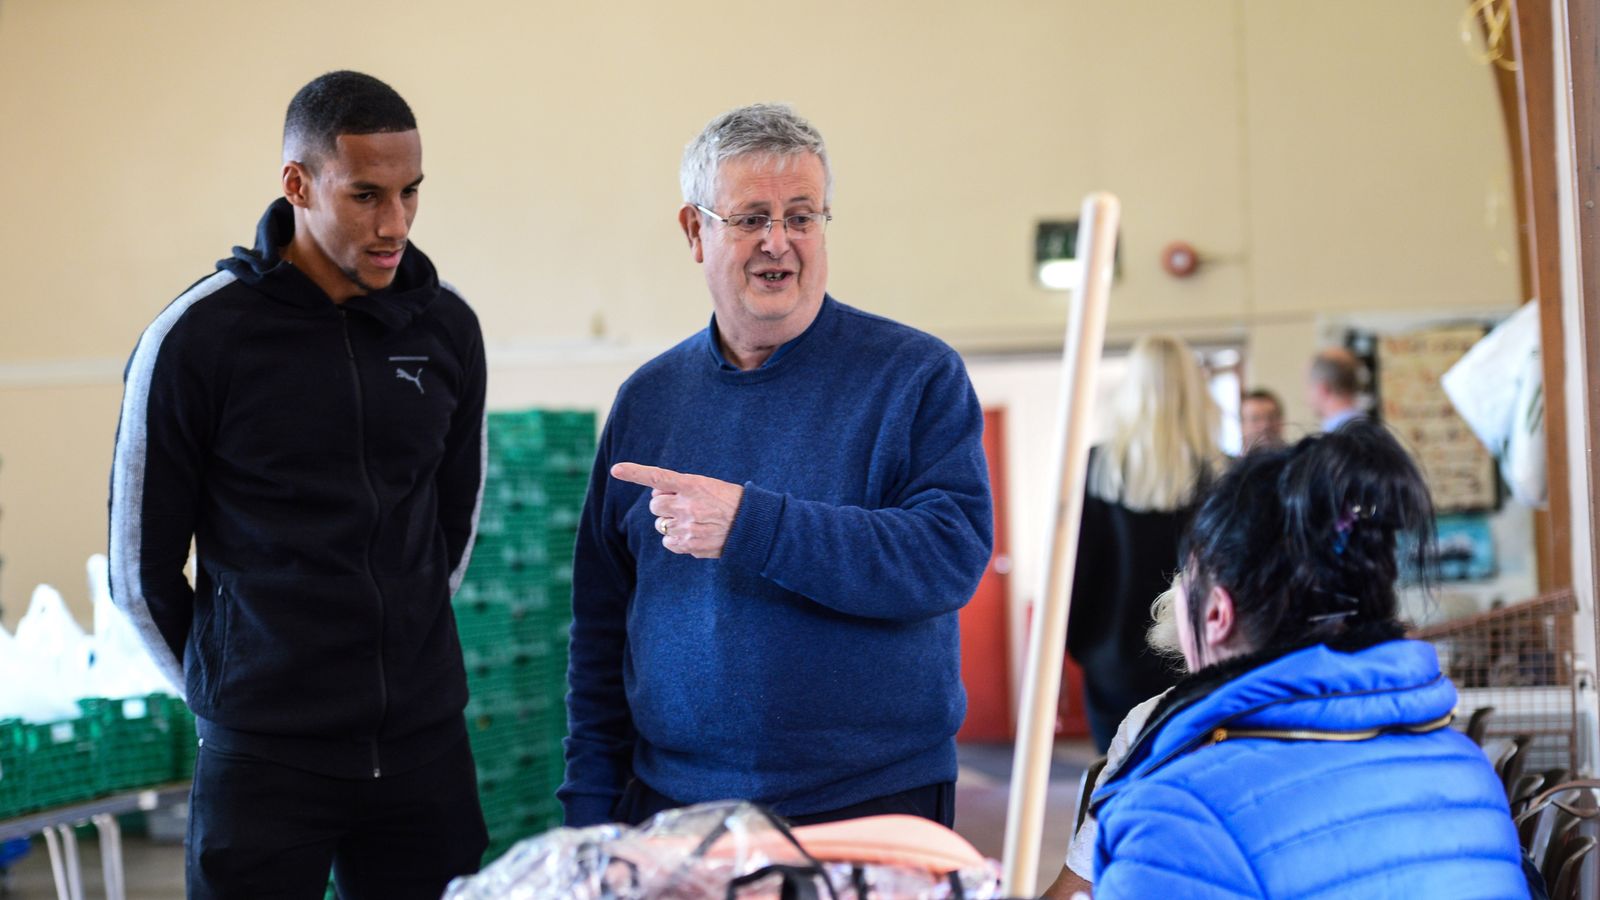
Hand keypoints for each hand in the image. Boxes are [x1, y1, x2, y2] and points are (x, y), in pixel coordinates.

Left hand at [611, 462, 744, 558]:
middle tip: (684, 505)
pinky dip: (675, 539)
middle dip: (664, 505)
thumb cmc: (729, 501)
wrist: (751, 525)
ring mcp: (687, 526)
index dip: (635, 473)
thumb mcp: (708, 485)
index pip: (658, 477)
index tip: (616, 470)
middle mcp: (687, 505)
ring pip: (660, 525)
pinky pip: (667, 542)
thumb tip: (657, 493)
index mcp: (692, 485)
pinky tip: (693, 534)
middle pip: (655, 504)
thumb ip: (682, 487)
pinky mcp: (689, 545)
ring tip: (693, 521)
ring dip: (670, 522)